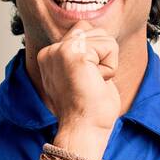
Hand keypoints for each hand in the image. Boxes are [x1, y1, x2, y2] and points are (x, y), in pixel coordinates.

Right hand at [35, 20, 119, 159]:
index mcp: (49, 56)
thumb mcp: (83, 74)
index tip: (85, 81)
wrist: (83, 130)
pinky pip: (109, 46)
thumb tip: (99, 34)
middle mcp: (51, 51)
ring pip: (103, 37)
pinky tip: (97, 81)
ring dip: (107, 62)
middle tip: (91, 81)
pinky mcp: (75, 54)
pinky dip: (111, 67)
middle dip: (102, 55)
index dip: (95, 56)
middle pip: (93, 30)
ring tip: (93, 82)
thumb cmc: (87, 110)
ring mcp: (60, 51)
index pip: (82, 32)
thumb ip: (84, 52)